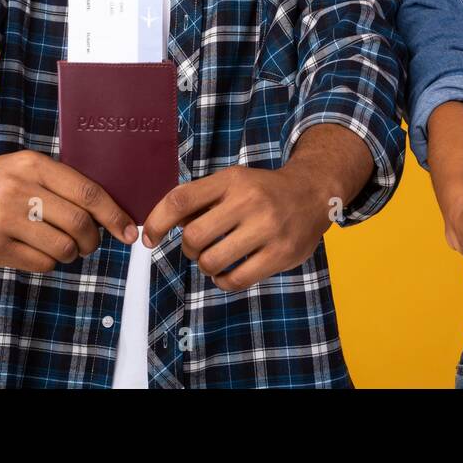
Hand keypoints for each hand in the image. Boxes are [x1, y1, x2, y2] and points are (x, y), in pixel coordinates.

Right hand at [0, 150, 135, 272]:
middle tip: (89, 243)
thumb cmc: (3, 180)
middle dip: (92, 240)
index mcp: (35, 166)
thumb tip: (113, 216)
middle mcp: (19, 190)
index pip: (87, 192)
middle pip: (78, 224)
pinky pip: (41, 263)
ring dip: (71, 253)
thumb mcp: (31, 167)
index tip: (128, 231)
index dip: (114, 215)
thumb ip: (66, 185)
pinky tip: (38, 250)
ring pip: (62, 248)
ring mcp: (3, 220)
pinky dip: (49, 262)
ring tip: (61, 246)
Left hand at [141, 164, 333, 291]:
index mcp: (231, 180)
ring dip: (206, 266)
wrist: (313, 192)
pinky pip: (235, 280)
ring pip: (212, 261)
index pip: (180, 200)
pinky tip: (228, 273)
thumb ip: (201, 201)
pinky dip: (223, 281)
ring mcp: (266, 228)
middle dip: (189, 248)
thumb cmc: (263, 191)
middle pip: (193, 236)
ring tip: (216, 259)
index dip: (157, 222)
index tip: (150, 239)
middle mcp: (248, 201)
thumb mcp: (233, 182)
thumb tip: (163, 224)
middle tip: (199, 247)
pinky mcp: (280, 254)